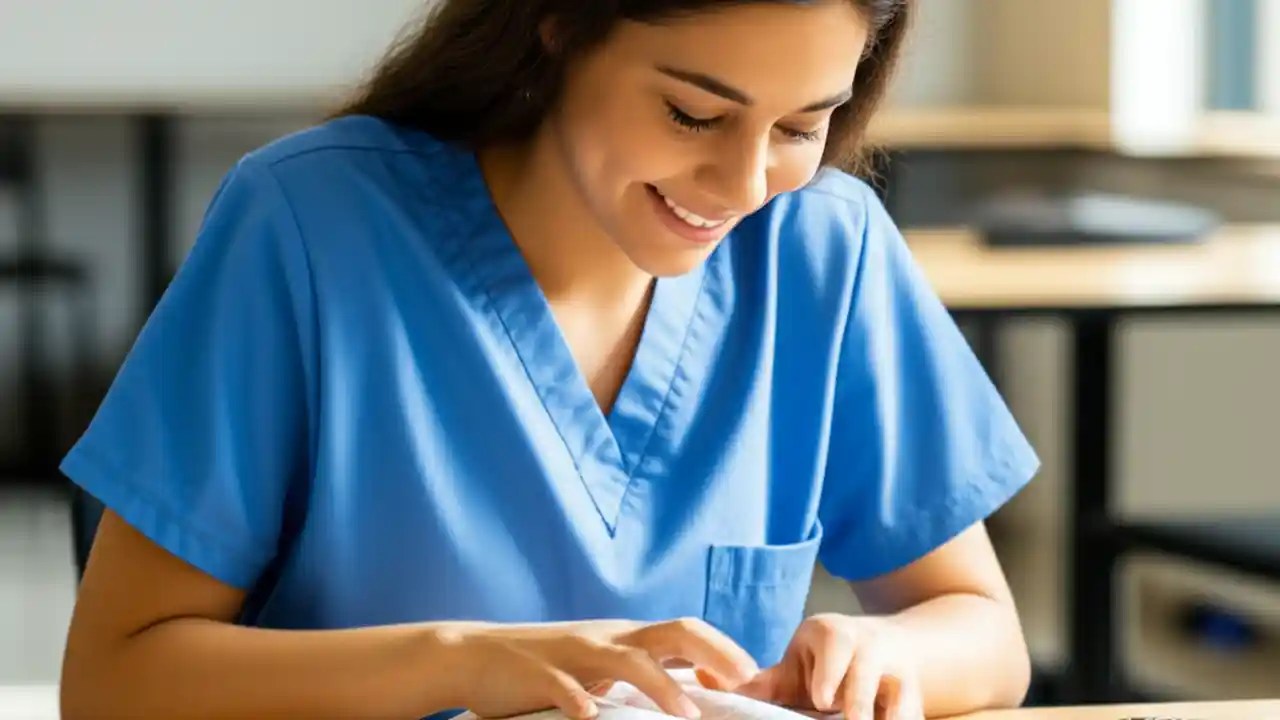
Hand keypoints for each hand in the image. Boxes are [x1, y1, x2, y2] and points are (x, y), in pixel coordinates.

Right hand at [450, 618, 759, 719]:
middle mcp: (608, 638)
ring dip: (662, 684)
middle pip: (673, 631)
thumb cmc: (546, 668)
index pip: (687, 633)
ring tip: (688, 713)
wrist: (477, 656)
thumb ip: (639, 673)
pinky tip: (590, 714)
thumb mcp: (599, 666)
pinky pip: (564, 685)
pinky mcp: (541, 673)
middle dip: (714, 651)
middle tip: (744, 679)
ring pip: (629, 659)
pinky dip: (579, 698)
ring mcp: (576, 653)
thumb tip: (690, 689)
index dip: (722, 648)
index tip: (751, 675)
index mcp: (625, 638)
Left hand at [727, 614, 922, 719]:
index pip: (836, 646)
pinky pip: (915, 713)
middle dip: (858, 701)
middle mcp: (869, 647)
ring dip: (888, 714)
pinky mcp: (916, 696)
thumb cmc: (828, 662)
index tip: (822, 699)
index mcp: (833, 634)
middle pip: (867, 674)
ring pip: (901, 696)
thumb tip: (703, 678)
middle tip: (848, 719)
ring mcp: (897, 672)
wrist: (888, 647)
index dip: (830, 674)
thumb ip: (759, 681)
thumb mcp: (797, 666)